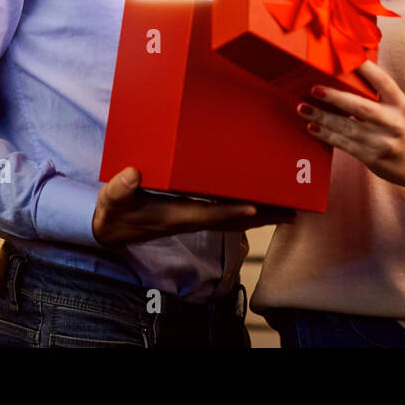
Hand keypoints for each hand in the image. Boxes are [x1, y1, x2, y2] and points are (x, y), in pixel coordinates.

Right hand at [93, 167, 296, 247]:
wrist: (111, 229)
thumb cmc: (114, 211)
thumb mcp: (112, 198)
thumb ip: (120, 188)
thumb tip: (132, 175)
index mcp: (175, 215)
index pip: (208, 214)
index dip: (231, 212)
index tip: (255, 208)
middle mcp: (191, 219)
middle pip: (234, 220)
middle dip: (263, 217)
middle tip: (293, 212)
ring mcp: (195, 218)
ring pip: (235, 219)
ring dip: (263, 216)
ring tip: (290, 210)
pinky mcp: (194, 214)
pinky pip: (227, 214)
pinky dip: (248, 210)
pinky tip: (263, 204)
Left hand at [297, 61, 404, 189]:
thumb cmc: (398, 126)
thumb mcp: (397, 107)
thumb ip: (377, 92)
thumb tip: (344, 70)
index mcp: (401, 104)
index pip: (383, 82)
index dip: (366, 69)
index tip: (346, 56)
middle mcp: (394, 122)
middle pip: (362, 108)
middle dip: (336, 98)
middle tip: (315, 88)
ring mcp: (382, 142)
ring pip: (348, 127)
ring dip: (323, 117)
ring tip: (303, 107)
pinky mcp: (371, 157)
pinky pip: (344, 144)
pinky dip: (326, 134)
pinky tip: (312, 126)